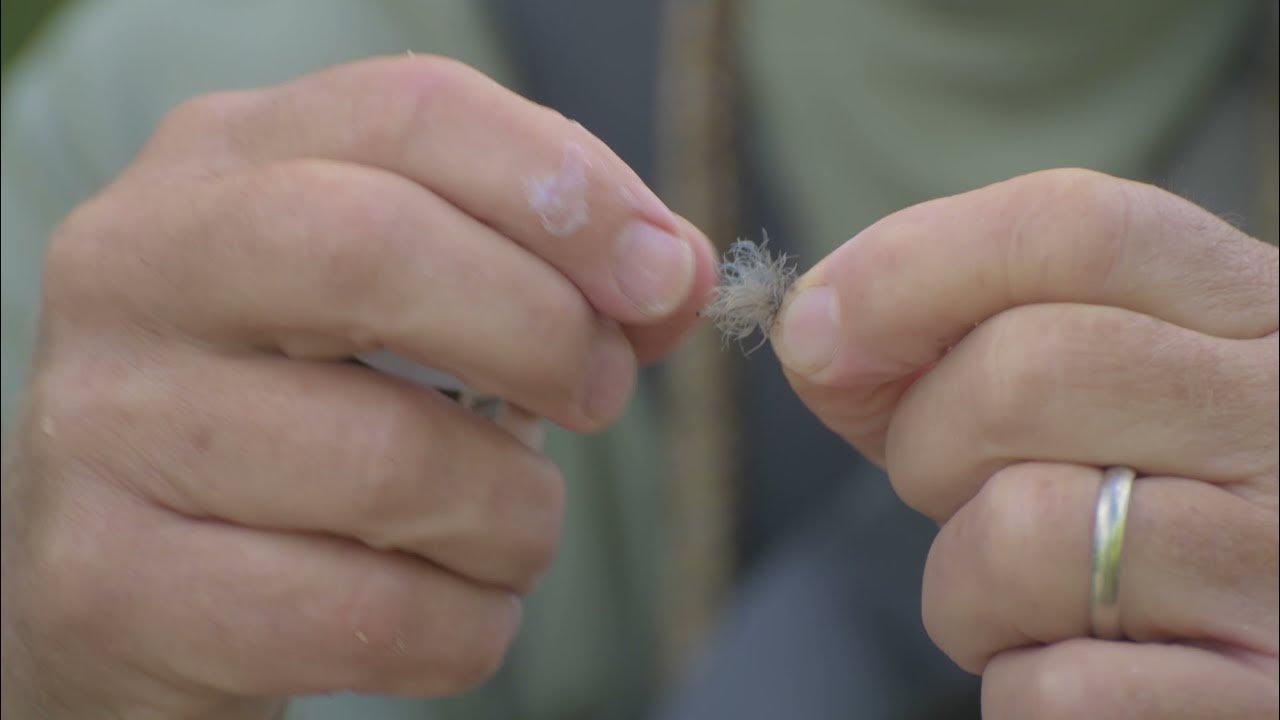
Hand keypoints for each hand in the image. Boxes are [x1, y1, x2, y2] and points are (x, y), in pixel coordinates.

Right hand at [1, 55, 714, 718]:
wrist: (137, 575)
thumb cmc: (305, 418)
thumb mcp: (410, 307)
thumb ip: (547, 270)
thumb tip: (674, 274)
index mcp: (223, 164)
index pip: (410, 114)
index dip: (564, 187)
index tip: (659, 275)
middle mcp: (136, 267)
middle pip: (373, 251)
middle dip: (540, 332)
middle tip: (597, 396)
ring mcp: (105, 425)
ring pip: (390, 461)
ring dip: (516, 515)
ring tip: (514, 528)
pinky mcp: (113, 582)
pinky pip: (364, 614)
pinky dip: (466, 625)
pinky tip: (458, 608)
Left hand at [774, 169, 1277, 717]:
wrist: (1257, 653)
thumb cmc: (1139, 504)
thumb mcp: (1077, 389)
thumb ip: (948, 340)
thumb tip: (812, 332)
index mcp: (1256, 313)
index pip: (1077, 226)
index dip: (907, 269)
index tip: (814, 333)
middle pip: (1025, 372)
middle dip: (927, 445)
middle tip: (959, 493)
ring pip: (1022, 535)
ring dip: (966, 587)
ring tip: (1031, 597)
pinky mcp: (1265, 701)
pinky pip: (1052, 689)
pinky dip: (1019, 686)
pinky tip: (1089, 668)